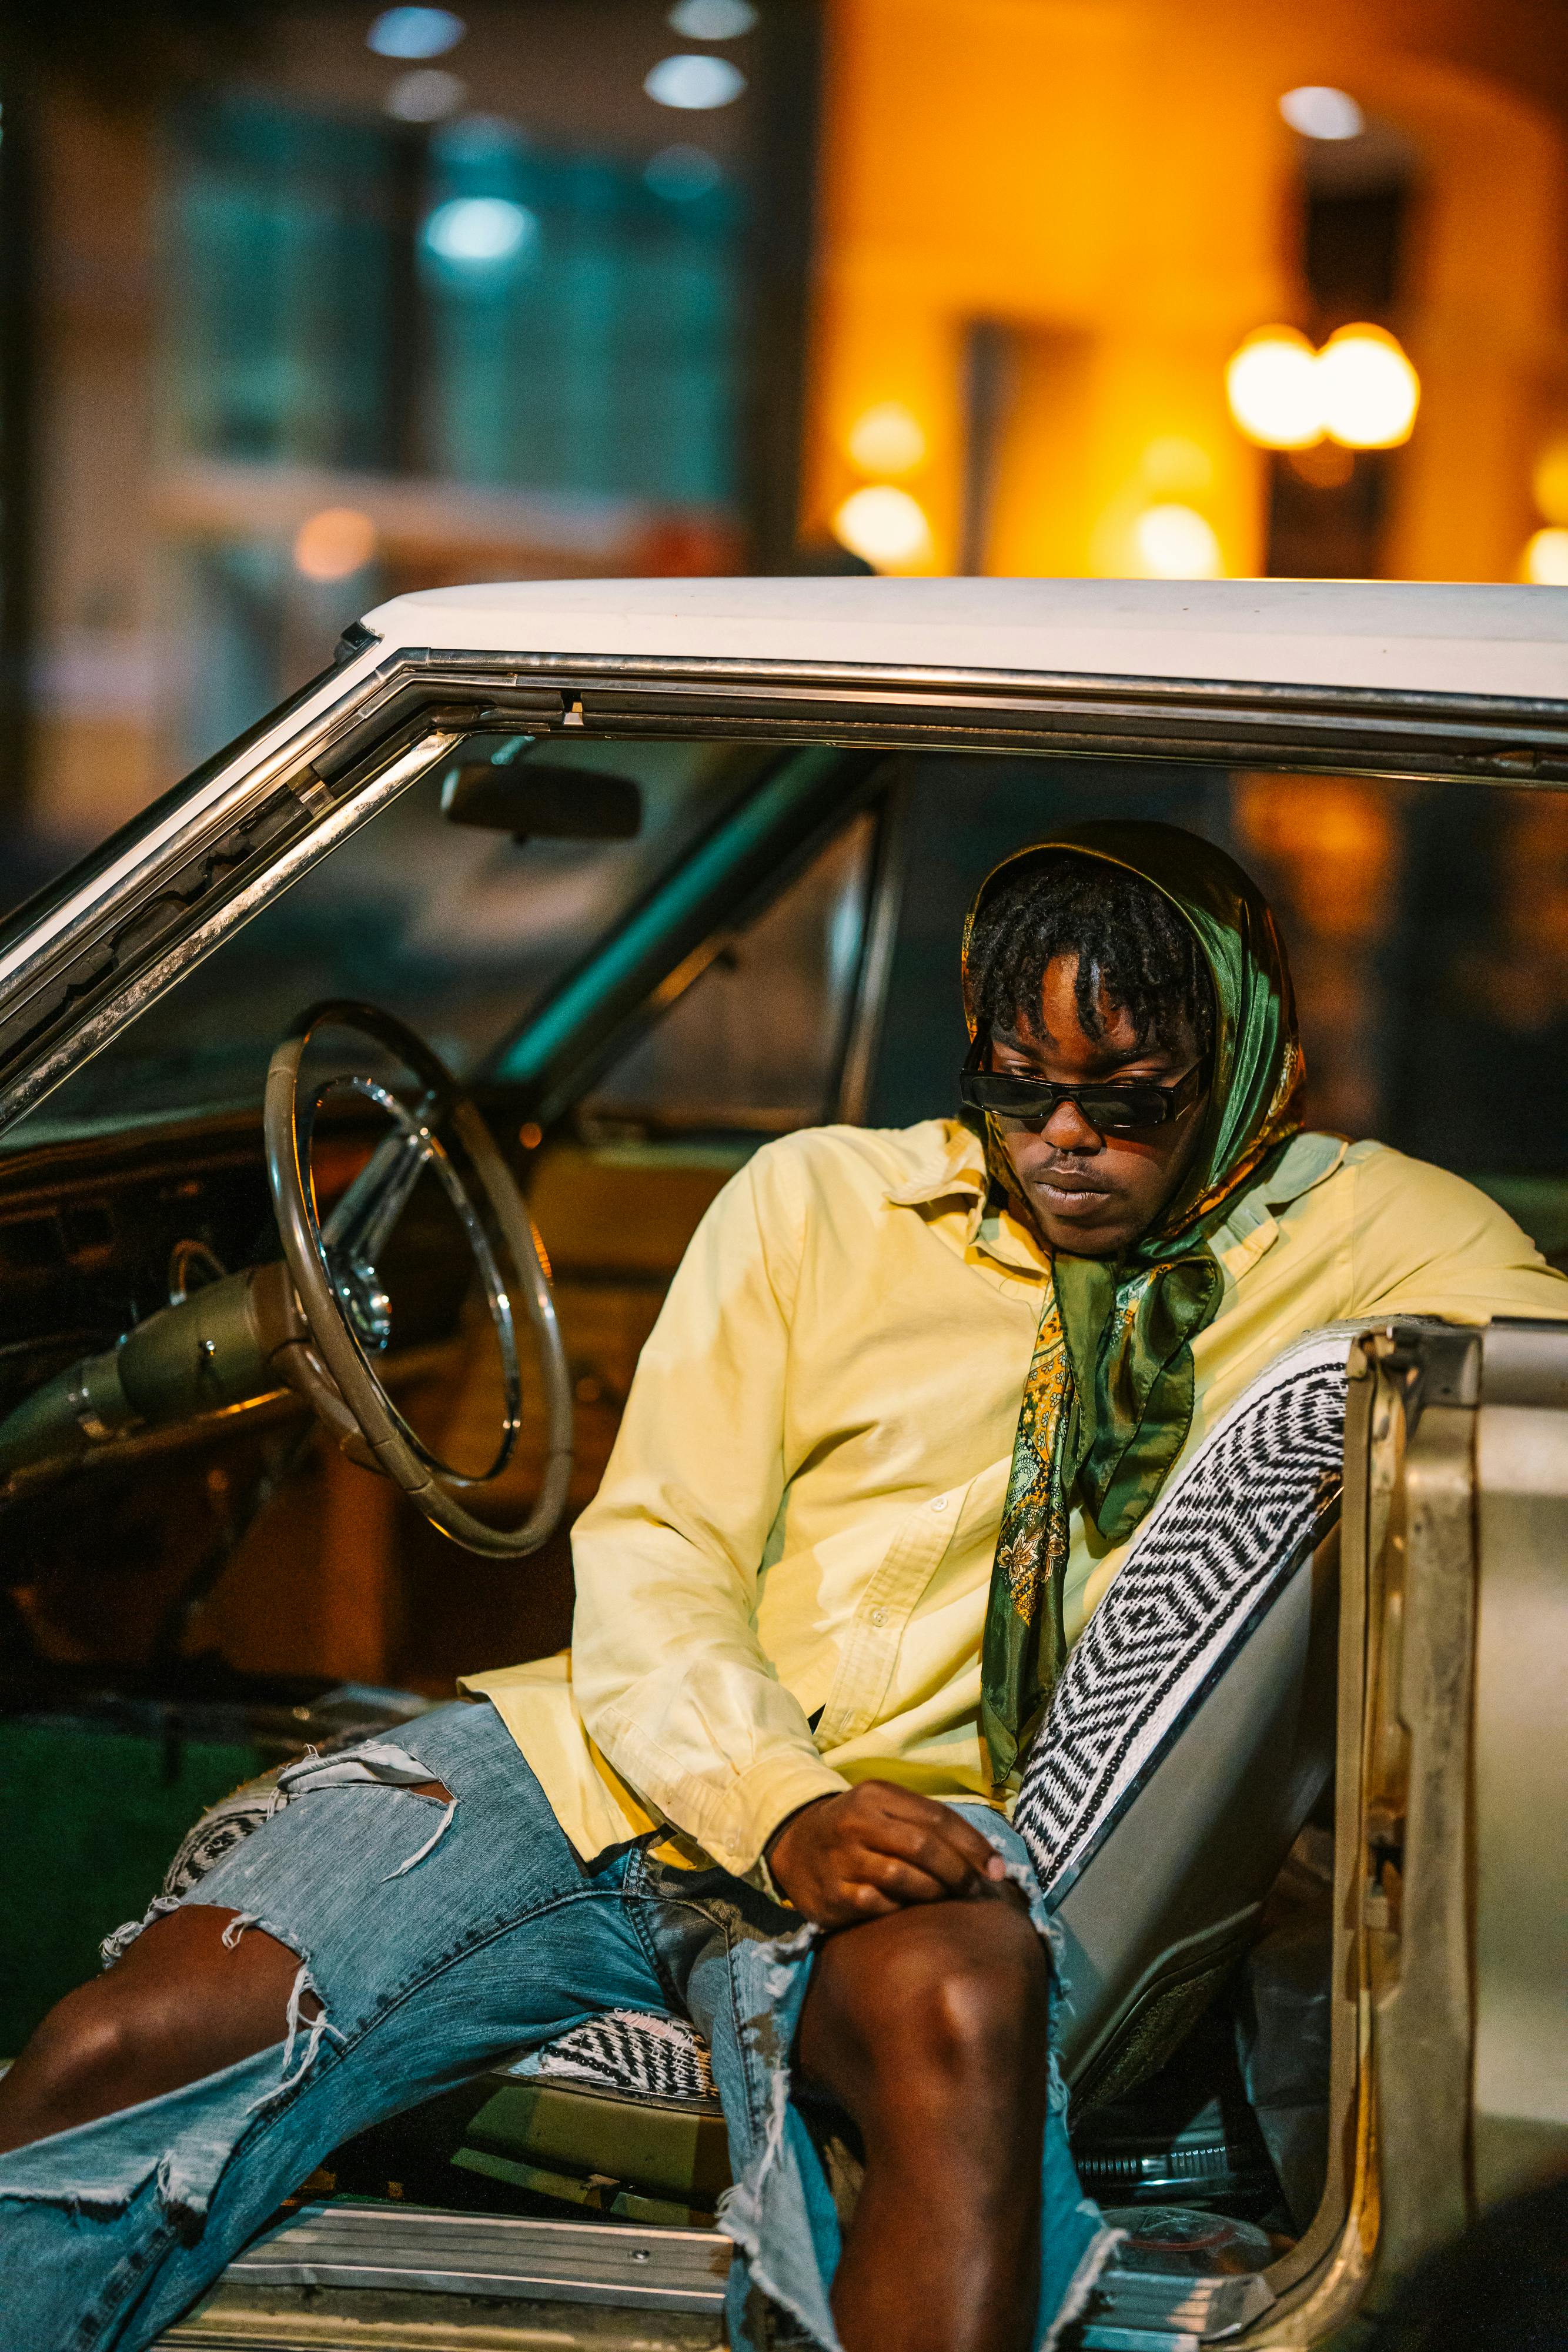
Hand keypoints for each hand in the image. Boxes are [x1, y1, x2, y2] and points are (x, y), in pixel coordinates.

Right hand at [765, 1780, 1008, 1927]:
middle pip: (922, 1847)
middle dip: (959, 1872)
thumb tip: (984, 1857)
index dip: (973, 1846)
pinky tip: (908, 1910)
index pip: (936, 1818)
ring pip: (902, 1878)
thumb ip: (926, 1824)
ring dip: (934, 1892)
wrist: (794, 1843)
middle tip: (978, 1891)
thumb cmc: (856, 1827)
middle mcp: (858, 1823)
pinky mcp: (832, 1896)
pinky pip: (878, 1906)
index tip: (998, 1870)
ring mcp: (842, 1860)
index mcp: (877, 1795)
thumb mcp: (883, 1807)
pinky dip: (900, 1909)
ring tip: (947, 1900)